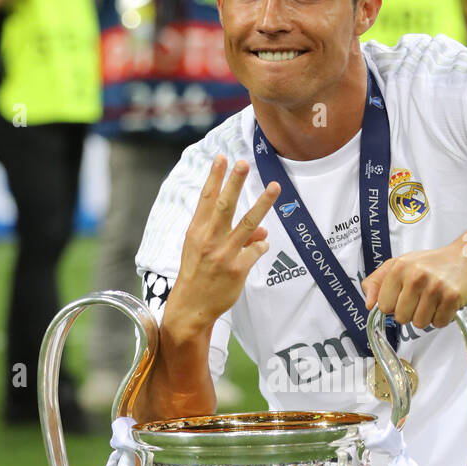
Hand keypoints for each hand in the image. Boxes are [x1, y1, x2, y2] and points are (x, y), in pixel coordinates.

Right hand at [163, 156, 278, 339]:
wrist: (191, 307)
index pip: (207, 199)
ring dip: (263, 204)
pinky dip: (261, 245)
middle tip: (243, 163)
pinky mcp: (237, 269)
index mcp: (197, 231)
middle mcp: (210, 240)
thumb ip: (228, 235)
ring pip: (248, 224)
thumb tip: (262, 228)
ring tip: (275, 186)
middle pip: (225, 205)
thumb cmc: (196, 274)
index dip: (215, 177)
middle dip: (235, 182)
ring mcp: (224, 254)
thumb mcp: (202, 250)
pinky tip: (261, 244)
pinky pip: (256, 250)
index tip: (222, 158)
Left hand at [362, 236, 466, 329]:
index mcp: (399, 267)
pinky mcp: (452, 297)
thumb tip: (369, 304)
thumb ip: (376, 282)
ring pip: (420, 323)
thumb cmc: (431, 263)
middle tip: (421, 299)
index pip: (384, 306)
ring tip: (433, 300)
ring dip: (426, 316)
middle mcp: (416, 276)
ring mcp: (435, 287)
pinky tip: (444, 303)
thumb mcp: (399, 264)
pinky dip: (441, 317)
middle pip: (401, 318)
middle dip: (410, 313)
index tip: (403, 296)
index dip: (393, 305)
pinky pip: (438, 323)